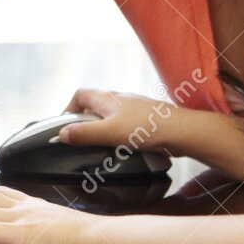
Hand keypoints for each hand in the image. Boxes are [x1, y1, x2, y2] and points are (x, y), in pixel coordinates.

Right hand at [57, 87, 183, 153]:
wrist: (182, 131)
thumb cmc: (147, 128)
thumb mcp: (109, 132)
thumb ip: (85, 133)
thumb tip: (61, 134)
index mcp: (108, 99)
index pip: (81, 94)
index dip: (69, 108)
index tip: (65, 126)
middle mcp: (120, 99)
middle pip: (95, 104)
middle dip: (85, 121)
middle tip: (82, 140)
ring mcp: (135, 108)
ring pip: (111, 115)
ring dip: (102, 128)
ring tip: (101, 146)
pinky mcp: (146, 119)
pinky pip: (126, 124)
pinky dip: (118, 134)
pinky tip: (123, 148)